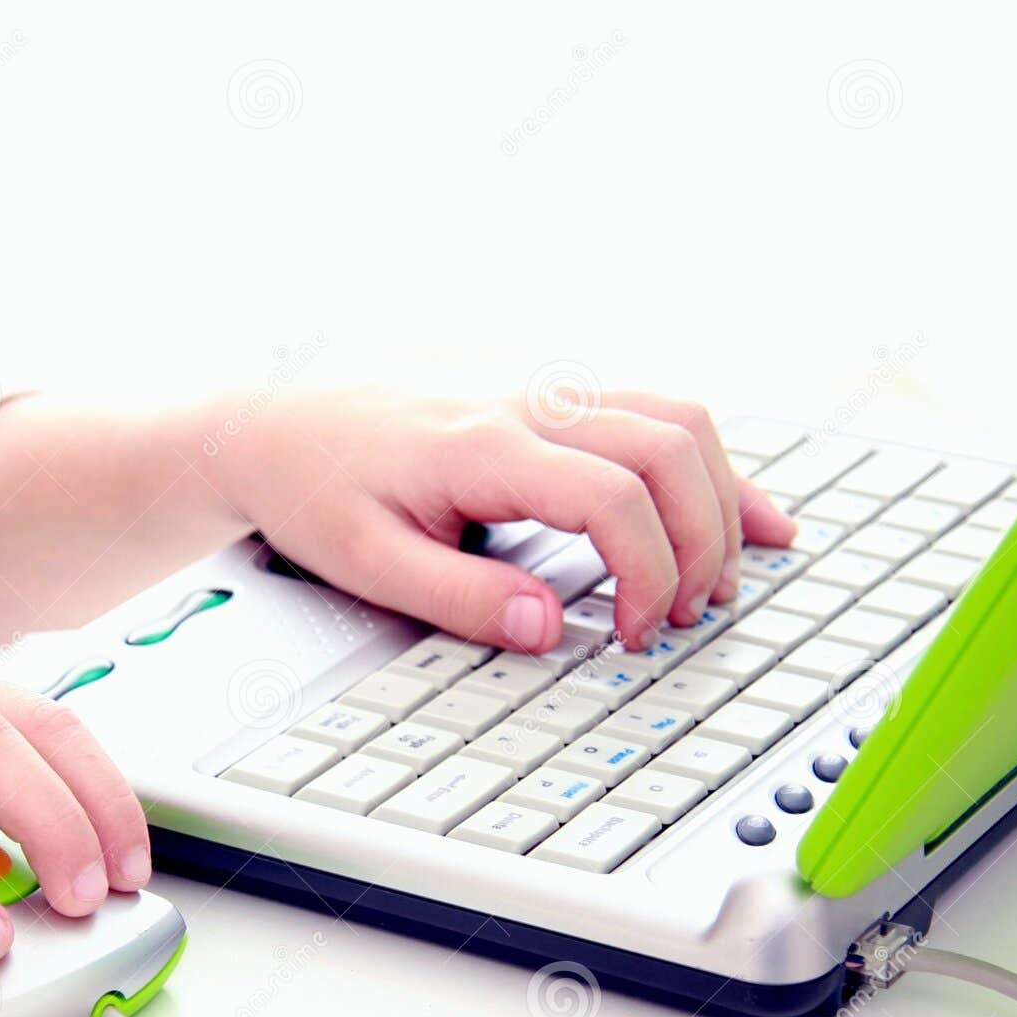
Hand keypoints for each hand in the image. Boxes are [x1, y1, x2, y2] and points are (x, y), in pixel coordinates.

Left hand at [209, 389, 795, 651]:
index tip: (635, 633)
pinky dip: (705, 458)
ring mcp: (544, 382)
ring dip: (719, 494)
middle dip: (702, 541)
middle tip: (687, 614)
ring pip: (677, 415)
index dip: (649, 574)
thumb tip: (550, 629)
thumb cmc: (319, 485)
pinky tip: (738, 502)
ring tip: (724, 572)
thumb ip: (461, 600)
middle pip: (669, 448)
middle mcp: (528, 398)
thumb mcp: (368, 563)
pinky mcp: (550, 384)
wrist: (278, 414)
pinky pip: (654, 405)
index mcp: (484, 445)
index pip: (613, 498)